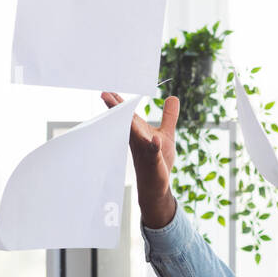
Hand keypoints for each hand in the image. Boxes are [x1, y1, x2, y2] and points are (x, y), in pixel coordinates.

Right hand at [102, 91, 179, 228]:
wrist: (157, 186)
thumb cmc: (159, 160)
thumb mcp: (166, 134)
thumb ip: (169, 116)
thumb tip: (173, 97)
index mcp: (140, 132)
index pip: (128, 115)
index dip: (119, 103)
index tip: (108, 90)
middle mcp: (139, 140)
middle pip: (127, 122)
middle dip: (117, 109)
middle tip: (104, 94)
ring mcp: (145, 151)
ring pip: (136, 136)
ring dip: (130, 124)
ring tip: (124, 109)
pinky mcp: (154, 162)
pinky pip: (153, 153)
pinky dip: (154, 146)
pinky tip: (155, 140)